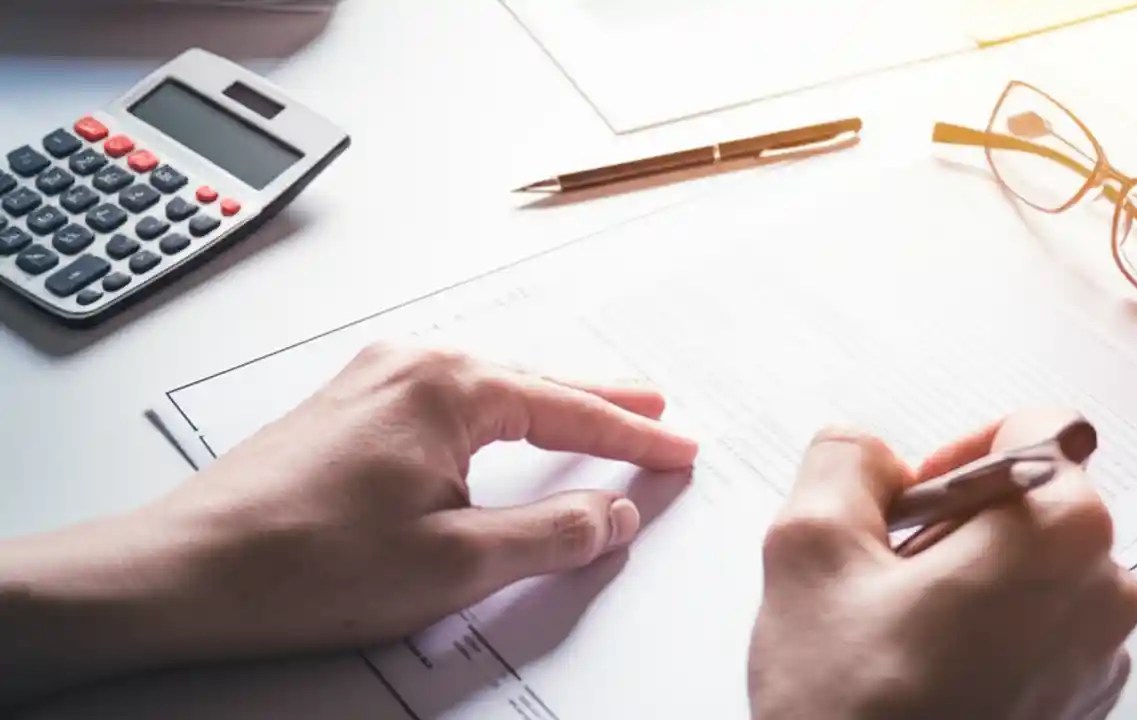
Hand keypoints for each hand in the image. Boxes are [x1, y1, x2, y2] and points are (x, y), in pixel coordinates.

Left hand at [0, 342, 696, 703]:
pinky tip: (505, 424)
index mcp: (448, 388)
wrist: (188, 570)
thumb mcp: (455, 563)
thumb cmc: (305, 563)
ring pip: (489, 389)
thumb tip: (612, 512)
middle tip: (656, 411)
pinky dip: (495, 416)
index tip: (678, 451)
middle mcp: (412, 365)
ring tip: (596, 413)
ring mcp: (374, 380)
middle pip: (534, 384)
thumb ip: (552, 536)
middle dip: (600, 404)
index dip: (634, 438)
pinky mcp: (348, 406)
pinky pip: (446, 400)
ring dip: (547, 406)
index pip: (570, 411)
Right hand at [747, 408, 1136, 719]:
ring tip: (901, 631)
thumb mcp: (808, 548)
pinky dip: (984, 628)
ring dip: (965, 577)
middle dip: (953, 520)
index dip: (953, 452)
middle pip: (1029, 501)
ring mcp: (1098, 656)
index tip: (907, 504)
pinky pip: (1035, 627)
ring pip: (1028, 566)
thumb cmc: (851, 707)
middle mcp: (1103, 591)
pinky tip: (925, 668)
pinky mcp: (1078, 702)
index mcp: (1059, 534)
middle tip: (886, 576)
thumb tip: (867, 450)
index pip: (1033, 427)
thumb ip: (841, 459)